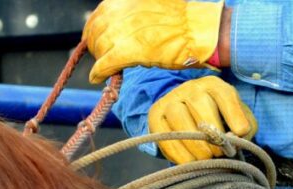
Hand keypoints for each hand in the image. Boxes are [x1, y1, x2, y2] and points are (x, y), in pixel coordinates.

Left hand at [83, 0, 223, 83]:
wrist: (198, 30)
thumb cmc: (184, 21)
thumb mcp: (152, 6)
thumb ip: (136, 12)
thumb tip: (125, 24)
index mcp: (126, 1)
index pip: (99, 15)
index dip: (94, 29)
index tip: (95, 38)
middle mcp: (120, 12)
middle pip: (95, 31)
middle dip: (94, 45)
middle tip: (100, 55)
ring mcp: (122, 32)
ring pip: (99, 48)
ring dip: (99, 59)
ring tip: (103, 67)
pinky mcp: (127, 52)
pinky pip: (104, 63)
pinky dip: (98, 72)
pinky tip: (97, 77)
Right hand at [148, 76, 257, 163]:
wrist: (188, 117)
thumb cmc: (220, 119)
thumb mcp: (238, 118)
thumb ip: (245, 126)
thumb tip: (234, 139)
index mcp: (213, 85)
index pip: (224, 95)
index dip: (234, 114)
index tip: (241, 132)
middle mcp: (190, 89)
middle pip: (201, 106)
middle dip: (213, 135)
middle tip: (220, 152)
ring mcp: (170, 101)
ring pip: (181, 121)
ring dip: (196, 145)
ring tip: (206, 158)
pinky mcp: (156, 117)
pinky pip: (165, 137)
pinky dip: (180, 154)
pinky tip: (191, 162)